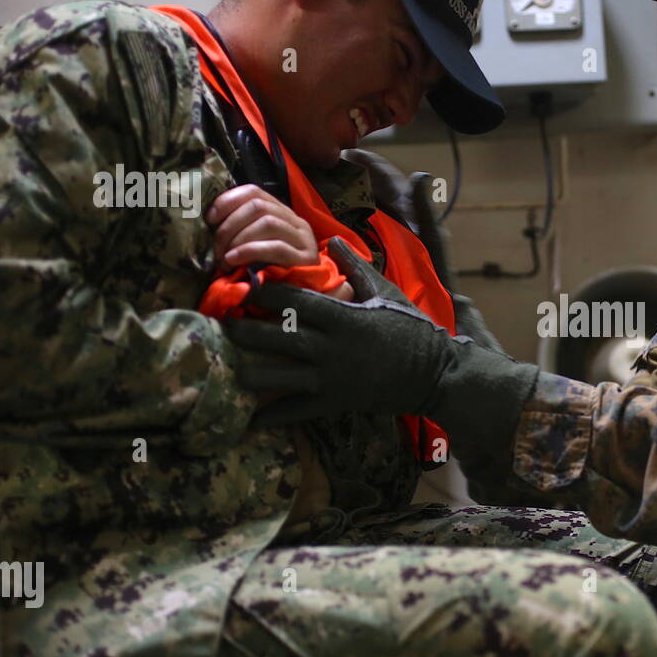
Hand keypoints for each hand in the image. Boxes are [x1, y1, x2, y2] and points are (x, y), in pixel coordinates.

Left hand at [206, 184, 353, 300]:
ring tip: (224, 258)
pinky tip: (234, 260)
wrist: (302, 303)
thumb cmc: (271, 274)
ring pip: (267, 223)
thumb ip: (243, 230)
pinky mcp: (306, 260)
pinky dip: (249, 251)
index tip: (210, 219)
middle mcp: (296, 222)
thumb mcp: (255, 247)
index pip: (254, 192)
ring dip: (238, 239)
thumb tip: (212, 220)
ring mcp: (304, 240)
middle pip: (258, 206)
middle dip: (230, 225)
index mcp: (283, 214)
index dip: (228, 201)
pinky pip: (276, 247)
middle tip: (216, 247)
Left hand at [225, 237, 453, 424]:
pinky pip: (296, 410)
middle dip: (243, 330)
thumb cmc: (413, 329)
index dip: (263, 293)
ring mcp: (331, 378)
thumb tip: (331, 239)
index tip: (244, 287)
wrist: (436, 374)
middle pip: (275, 337)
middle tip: (220, 324)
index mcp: (342, 316)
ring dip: (249, 371)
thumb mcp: (386, 292)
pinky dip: (271, 416)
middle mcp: (331, 347)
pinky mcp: (335, 403)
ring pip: (277, 376)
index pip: (293, 301)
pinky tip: (250, 418)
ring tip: (228, 364)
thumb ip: (354, 267)